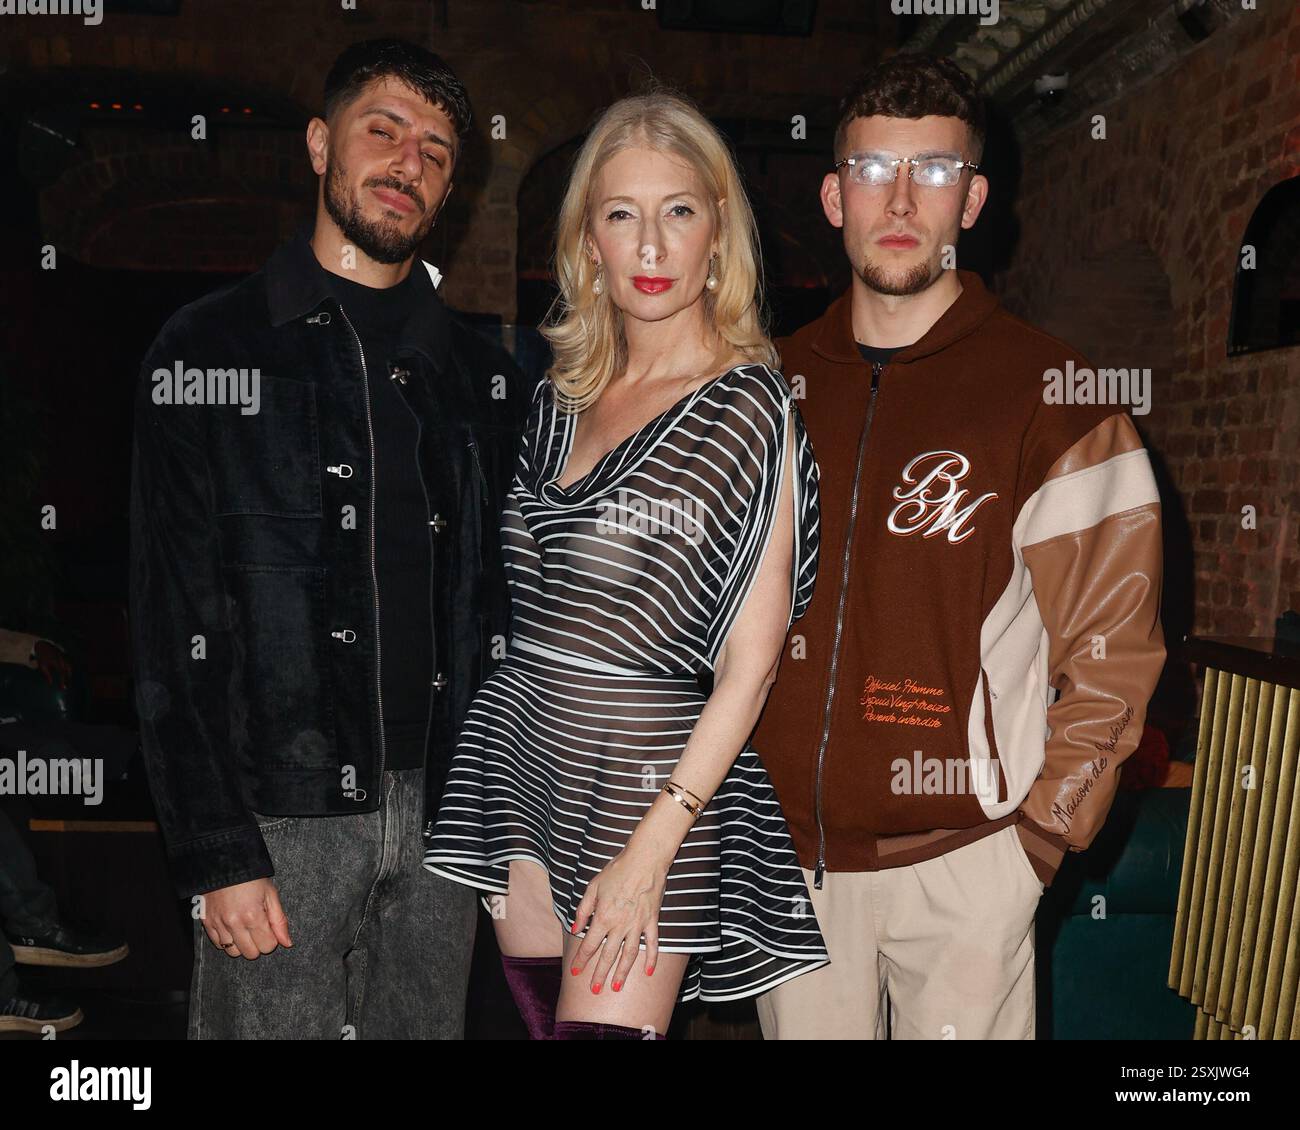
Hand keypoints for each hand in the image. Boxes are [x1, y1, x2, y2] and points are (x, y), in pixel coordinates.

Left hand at [33, 641, 70, 689]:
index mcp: (57, 662)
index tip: (63, 688)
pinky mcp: (64, 654)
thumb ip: (47, 675)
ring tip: (66, 680)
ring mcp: (64, 656)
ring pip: (69, 666)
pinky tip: (66, 672)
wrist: (43, 645)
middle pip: (68, 671)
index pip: (62, 674)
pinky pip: (68, 663)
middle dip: (68, 679)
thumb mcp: (42, 666)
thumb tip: (50, 683)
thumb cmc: (41, 656)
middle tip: (66, 686)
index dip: (63, 681)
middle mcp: (62, 659)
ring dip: (68, 674)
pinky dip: (68, 668)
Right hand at [199, 878, 292, 958]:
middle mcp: (234, 923)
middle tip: (258, 930)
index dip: (272, 939)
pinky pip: (218, 944)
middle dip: (258, 945)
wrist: (225, 864)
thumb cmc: (251, 878)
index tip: (269, 929)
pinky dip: (227, 941)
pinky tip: (232, 928)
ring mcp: (219, 924)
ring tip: (245, 929)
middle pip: (251, 953)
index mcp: (253, 916)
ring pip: (233, 952)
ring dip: (242, 945)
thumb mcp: (270, 894)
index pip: (267, 946)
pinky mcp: (207, 922)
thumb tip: (287, 943)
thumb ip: (279, 921)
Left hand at [569, 845, 668, 993]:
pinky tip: (647, 972)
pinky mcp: (652, 920)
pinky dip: (651, 959)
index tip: (575, 972)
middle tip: (594, 990)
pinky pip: (652, 944)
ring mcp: (637, 924)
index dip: (581, 960)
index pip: (589, 945)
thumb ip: (583, 910)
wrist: (644, 860)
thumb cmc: (616, 870)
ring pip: (629, 955)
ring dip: (622, 972)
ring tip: (616, 987)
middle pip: (608, 955)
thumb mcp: (593, 887)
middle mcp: (620, 925)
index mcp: (603, 917)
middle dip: (600, 974)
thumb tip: (574, 928)